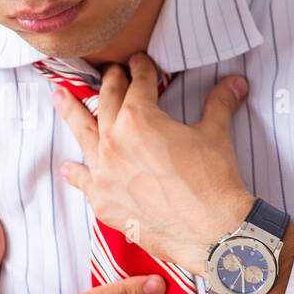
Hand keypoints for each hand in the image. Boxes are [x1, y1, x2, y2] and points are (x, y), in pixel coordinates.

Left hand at [51, 51, 254, 273]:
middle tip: (110, 73)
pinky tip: (66, 167)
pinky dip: (75, 173)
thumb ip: (219, 104)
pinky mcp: (103, 201)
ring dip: (70, 112)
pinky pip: (83, 181)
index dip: (142, 70)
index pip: (138, 85)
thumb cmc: (214, 181)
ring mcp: (104, 172)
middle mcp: (113, 142)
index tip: (140, 62)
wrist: (212, 231)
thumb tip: (235, 82)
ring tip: (58, 96)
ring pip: (82, 134)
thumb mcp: (215, 134)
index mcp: (139, 118)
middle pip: (107, 103)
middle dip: (110, 84)